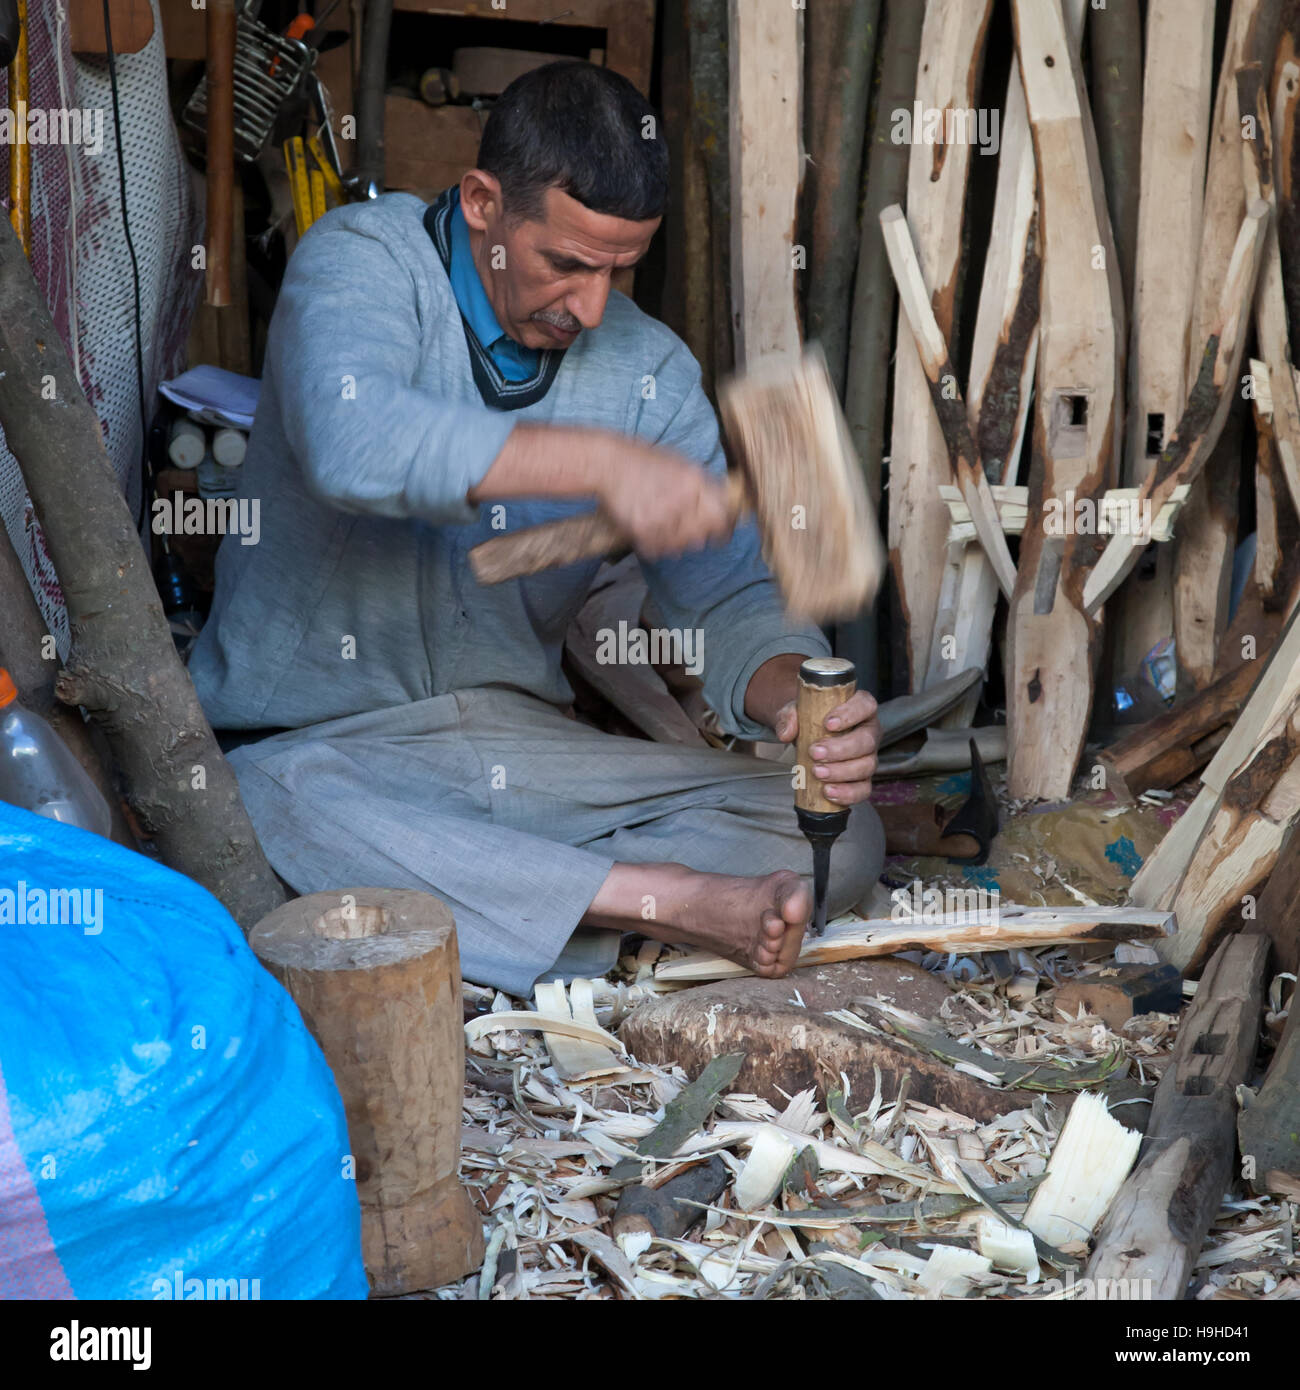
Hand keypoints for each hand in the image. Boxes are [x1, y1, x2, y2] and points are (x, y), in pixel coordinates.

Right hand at [596, 441, 735, 559]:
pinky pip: (659, 550)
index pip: (721, 515)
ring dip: (676, 541)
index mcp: (694, 480)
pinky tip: (650, 528)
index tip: (721, 533)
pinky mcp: (642, 530)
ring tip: (664, 524)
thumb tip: (725, 505)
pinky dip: (656, 545)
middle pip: (702, 535)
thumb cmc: (644, 461)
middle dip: (698, 535)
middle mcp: (681, 500)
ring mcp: (661, 517)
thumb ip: (703, 484)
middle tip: (686, 527)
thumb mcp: (681, 463)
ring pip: (681, 546)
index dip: (724, 527)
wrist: (607, 463)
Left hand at [773, 689, 879, 805]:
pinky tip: (828, 792)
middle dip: (841, 749)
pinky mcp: (863, 779)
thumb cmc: (809, 719)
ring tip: (817, 773)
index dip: (850, 714)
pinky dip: (847, 793)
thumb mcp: (795, 712)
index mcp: (860, 708)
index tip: (828, 724)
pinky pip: (863, 789)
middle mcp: (869, 732)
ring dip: (841, 772)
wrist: (806, 737)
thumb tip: (786, 734)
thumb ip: (789, 717)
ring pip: (866, 766)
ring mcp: (868, 757)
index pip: (865, 705)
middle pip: (866, 741)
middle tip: (815, 752)